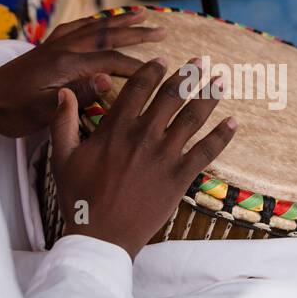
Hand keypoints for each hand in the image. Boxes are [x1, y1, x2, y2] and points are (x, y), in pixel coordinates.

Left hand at [0, 10, 163, 137]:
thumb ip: (76, 96)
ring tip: (140, 14)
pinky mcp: (47, 46)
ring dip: (119, 20)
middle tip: (161, 30)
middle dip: (136, 32)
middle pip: (107, 35)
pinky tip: (101, 20)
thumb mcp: (43, 111)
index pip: (110, 61)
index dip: (136, 66)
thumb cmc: (12, 111)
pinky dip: (94, 21)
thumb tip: (108, 81)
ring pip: (94, 26)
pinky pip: (77, 26)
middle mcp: (63, 48)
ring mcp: (55, 44)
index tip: (159, 70)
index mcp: (65, 64)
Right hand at [51, 57, 237, 258]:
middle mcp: (143, 137)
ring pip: (192, 118)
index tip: (162, 60)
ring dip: (209, 96)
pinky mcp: (179, 178)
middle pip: (171, 96)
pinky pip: (206, 152)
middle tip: (200, 61)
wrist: (101, 237)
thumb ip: (63, 122)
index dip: (152, 71)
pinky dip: (222, 136)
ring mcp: (164, 157)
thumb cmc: (79, 198)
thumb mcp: (63, 158)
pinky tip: (234, 122)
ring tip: (221, 80)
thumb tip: (63, 92)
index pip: (138, 88)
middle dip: (188, 75)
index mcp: (115, 129)